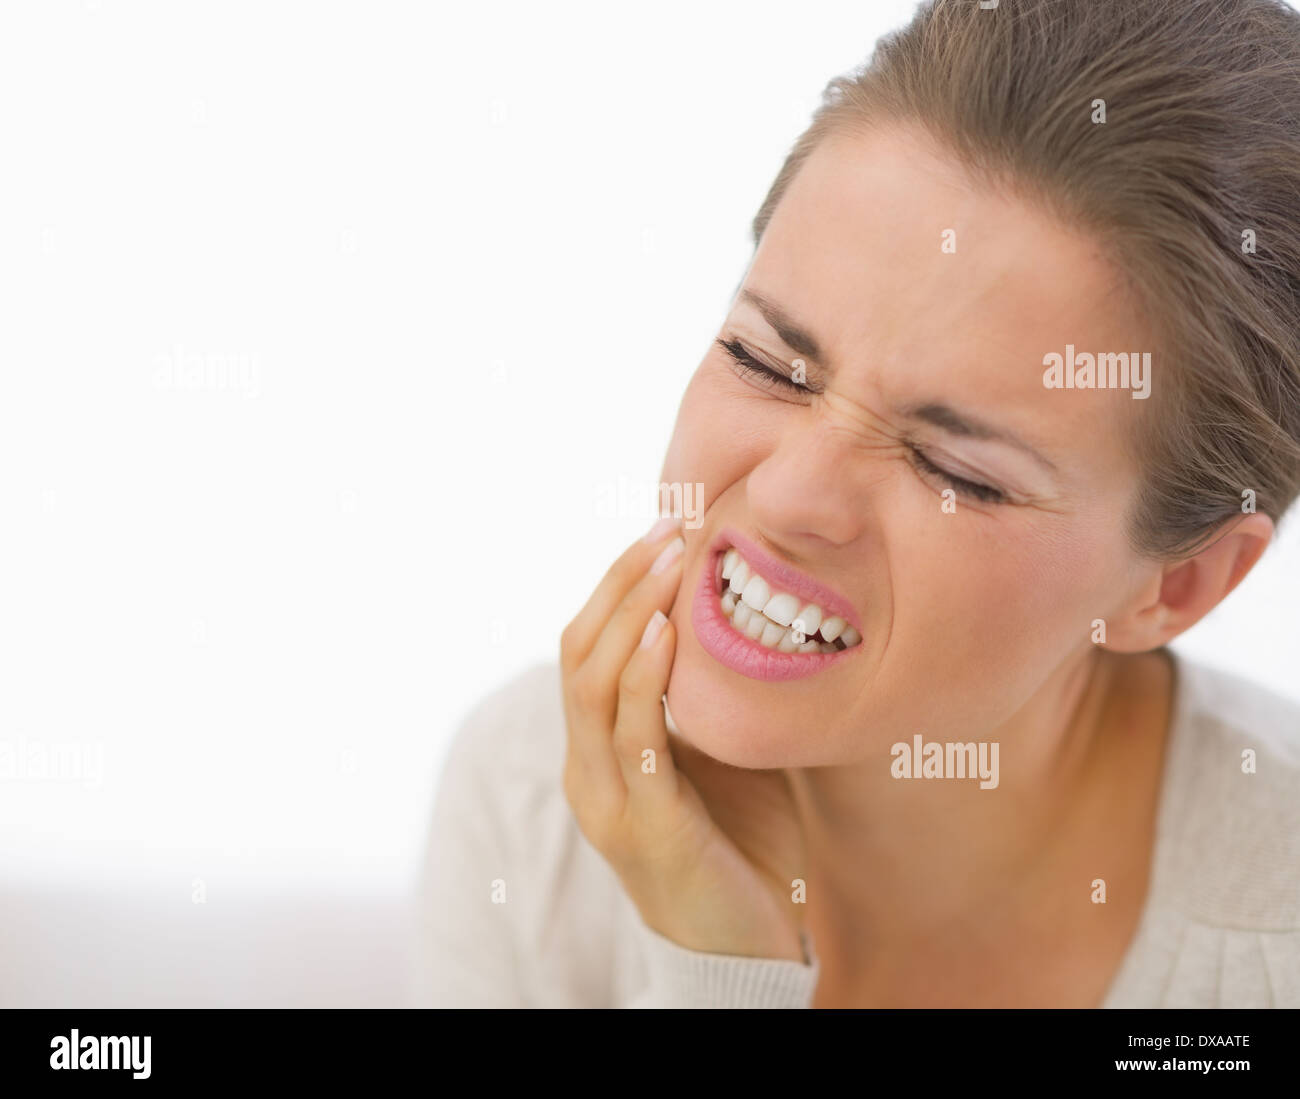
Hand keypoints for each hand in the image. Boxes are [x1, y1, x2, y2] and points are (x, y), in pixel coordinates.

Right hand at [559, 518, 806, 961]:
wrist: (748, 946)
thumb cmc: (741, 842)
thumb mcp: (717, 753)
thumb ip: (704, 696)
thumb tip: (739, 612)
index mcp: (598, 750)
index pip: (583, 649)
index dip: (614, 585)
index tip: (661, 529)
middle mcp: (587, 770)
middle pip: (577, 652)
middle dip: (619, 583)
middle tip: (666, 526)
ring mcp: (606, 799)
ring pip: (592, 685)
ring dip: (629, 612)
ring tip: (669, 559)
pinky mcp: (644, 826)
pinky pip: (634, 737)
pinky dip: (645, 676)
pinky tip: (666, 631)